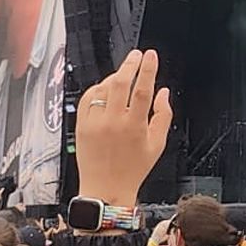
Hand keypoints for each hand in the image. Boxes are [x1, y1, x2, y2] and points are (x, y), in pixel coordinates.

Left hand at [73, 49, 172, 210]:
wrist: (106, 189)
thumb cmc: (133, 170)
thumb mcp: (157, 144)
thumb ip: (163, 116)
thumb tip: (163, 92)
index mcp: (135, 127)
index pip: (143, 89)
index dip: (148, 69)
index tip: (151, 56)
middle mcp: (113, 122)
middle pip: (120, 83)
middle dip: (130, 64)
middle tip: (136, 55)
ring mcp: (95, 123)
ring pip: (103, 89)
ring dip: (114, 77)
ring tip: (124, 73)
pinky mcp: (81, 126)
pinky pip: (88, 99)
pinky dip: (97, 89)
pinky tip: (105, 88)